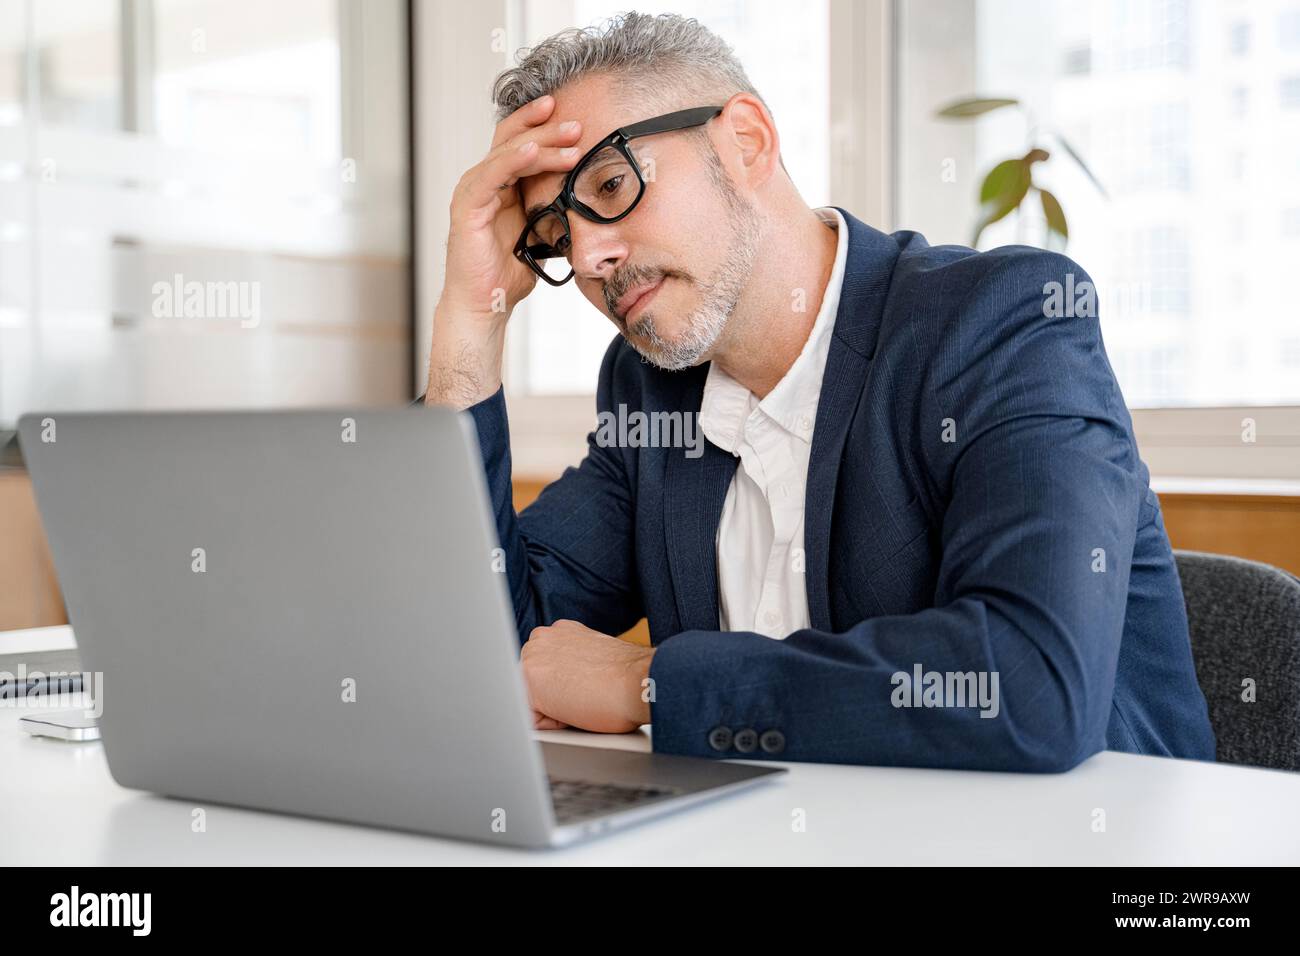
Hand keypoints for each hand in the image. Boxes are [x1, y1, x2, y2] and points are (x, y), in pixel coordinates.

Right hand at [426, 96, 583, 408]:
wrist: (486, 304)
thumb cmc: (508, 273)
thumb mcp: (542, 235)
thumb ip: (555, 213)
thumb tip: (591, 203)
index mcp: (502, 185)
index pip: (521, 142)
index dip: (544, 127)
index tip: (576, 118)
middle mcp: (485, 182)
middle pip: (514, 138)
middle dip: (547, 126)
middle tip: (578, 121)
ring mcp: (474, 191)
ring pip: (507, 152)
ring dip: (540, 141)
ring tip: (571, 136)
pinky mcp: (467, 206)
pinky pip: (491, 174)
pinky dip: (513, 159)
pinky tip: (533, 151)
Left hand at [521, 619, 654, 732]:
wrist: (642, 681)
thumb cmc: (630, 681)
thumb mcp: (596, 660)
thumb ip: (575, 664)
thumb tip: (568, 683)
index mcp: (561, 632)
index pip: (547, 674)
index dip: (567, 692)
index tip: (588, 691)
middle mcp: (543, 638)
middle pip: (532, 686)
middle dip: (553, 700)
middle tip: (585, 698)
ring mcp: (532, 655)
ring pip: (529, 700)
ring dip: (552, 710)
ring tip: (581, 703)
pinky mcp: (528, 678)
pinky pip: (529, 716)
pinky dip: (550, 723)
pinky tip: (575, 711)